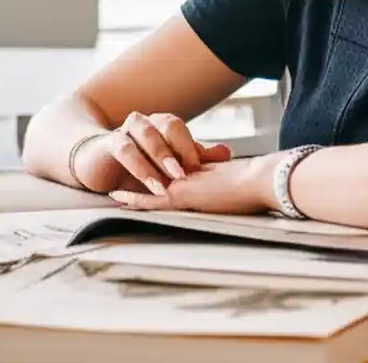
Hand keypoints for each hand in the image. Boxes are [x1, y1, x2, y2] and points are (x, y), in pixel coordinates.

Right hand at [72, 112, 233, 194]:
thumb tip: (226, 152)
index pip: (180, 128)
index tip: (205, 169)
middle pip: (167, 124)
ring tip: (175, 178)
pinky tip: (152, 185)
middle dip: (182, 148)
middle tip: (192, 171)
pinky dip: (141, 167)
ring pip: (147, 135)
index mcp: (160, 124)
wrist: (94, 163)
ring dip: (162, 156)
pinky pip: (126, 149)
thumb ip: (194, 158)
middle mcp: (145, 122)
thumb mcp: (167, 165)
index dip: (192, 146)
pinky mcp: (109, 144)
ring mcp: (126, 130)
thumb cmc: (134, 164)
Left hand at [108, 155, 281, 214]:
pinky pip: (150, 200)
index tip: (139, 167)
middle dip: (136, 172)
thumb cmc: (254, 184)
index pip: (169, 170)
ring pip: (148, 182)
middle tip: (116, 172)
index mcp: (197, 174)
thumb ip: (219, 175)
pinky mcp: (180, 196)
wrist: (259, 182)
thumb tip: (228, 171)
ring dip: (129, 183)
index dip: (153, 169)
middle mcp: (186, 176)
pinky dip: (133, 199)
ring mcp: (182, 185)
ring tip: (109, 185)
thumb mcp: (232, 180)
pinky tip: (117, 198)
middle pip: (154, 174)